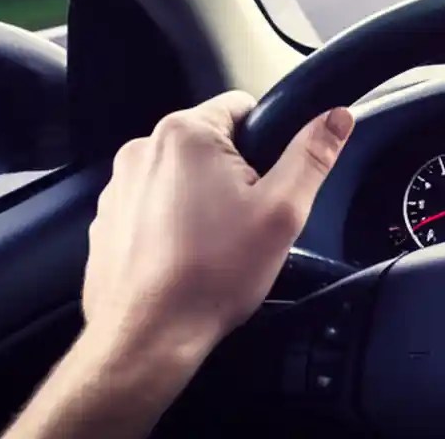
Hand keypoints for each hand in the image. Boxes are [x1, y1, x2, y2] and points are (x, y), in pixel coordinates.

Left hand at [82, 91, 354, 360]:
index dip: (266, 143)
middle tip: (247, 221)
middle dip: (234, 175)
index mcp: (186, 133)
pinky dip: (171, 224)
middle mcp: (142, 149)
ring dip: (200, 199)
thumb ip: (313, 155)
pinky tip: (186, 257)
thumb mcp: (283, 211)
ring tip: (215, 244)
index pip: (241, 107)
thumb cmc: (212, 275)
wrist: (148, 336)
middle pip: (210, 144)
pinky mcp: (107, 220)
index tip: (267, 184)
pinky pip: (152, 206)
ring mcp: (118, 186)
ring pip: (180, 176)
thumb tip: (337, 116)